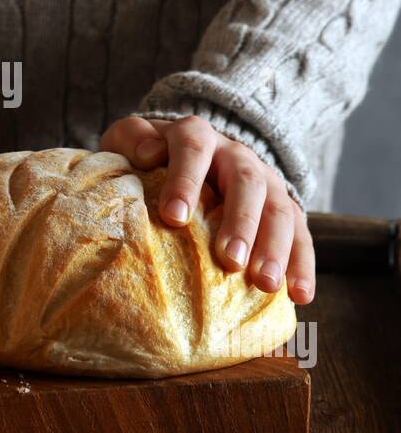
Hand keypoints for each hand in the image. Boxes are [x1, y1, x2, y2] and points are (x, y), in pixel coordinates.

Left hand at [99, 115, 314, 304]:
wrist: (186, 155)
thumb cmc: (150, 157)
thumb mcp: (130, 140)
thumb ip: (131, 139)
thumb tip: (148, 153)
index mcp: (197, 137)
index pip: (194, 148)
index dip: (185, 180)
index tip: (174, 217)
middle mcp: (236, 155)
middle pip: (247, 182)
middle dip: (242, 222)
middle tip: (232, 260)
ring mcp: (265, 181)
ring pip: (279, 209)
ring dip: (276, 247)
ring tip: (267, 285)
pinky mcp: (283, 208)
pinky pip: (301, 234)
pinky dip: (303, 264)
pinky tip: (300, 295)